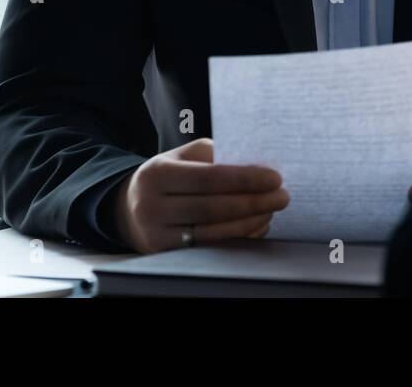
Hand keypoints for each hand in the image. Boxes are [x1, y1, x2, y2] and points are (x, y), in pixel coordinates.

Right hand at [111, 138, 288, 252]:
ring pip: (213, 232)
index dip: (245, 178)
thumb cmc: (167, 177)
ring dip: (250, 222)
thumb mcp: (182, 158)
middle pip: (213, 207)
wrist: (128, 209)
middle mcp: (152, 206)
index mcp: (158, 173)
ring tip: (272, 211)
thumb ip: (214, 155)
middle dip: (254, 202)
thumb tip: (256, 162)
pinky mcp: (164, 255)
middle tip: (283, 197)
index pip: (209, 177)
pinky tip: (256, 227)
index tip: (275, 178)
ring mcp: (156, 235)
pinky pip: (209, 248)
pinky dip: (237, 238)